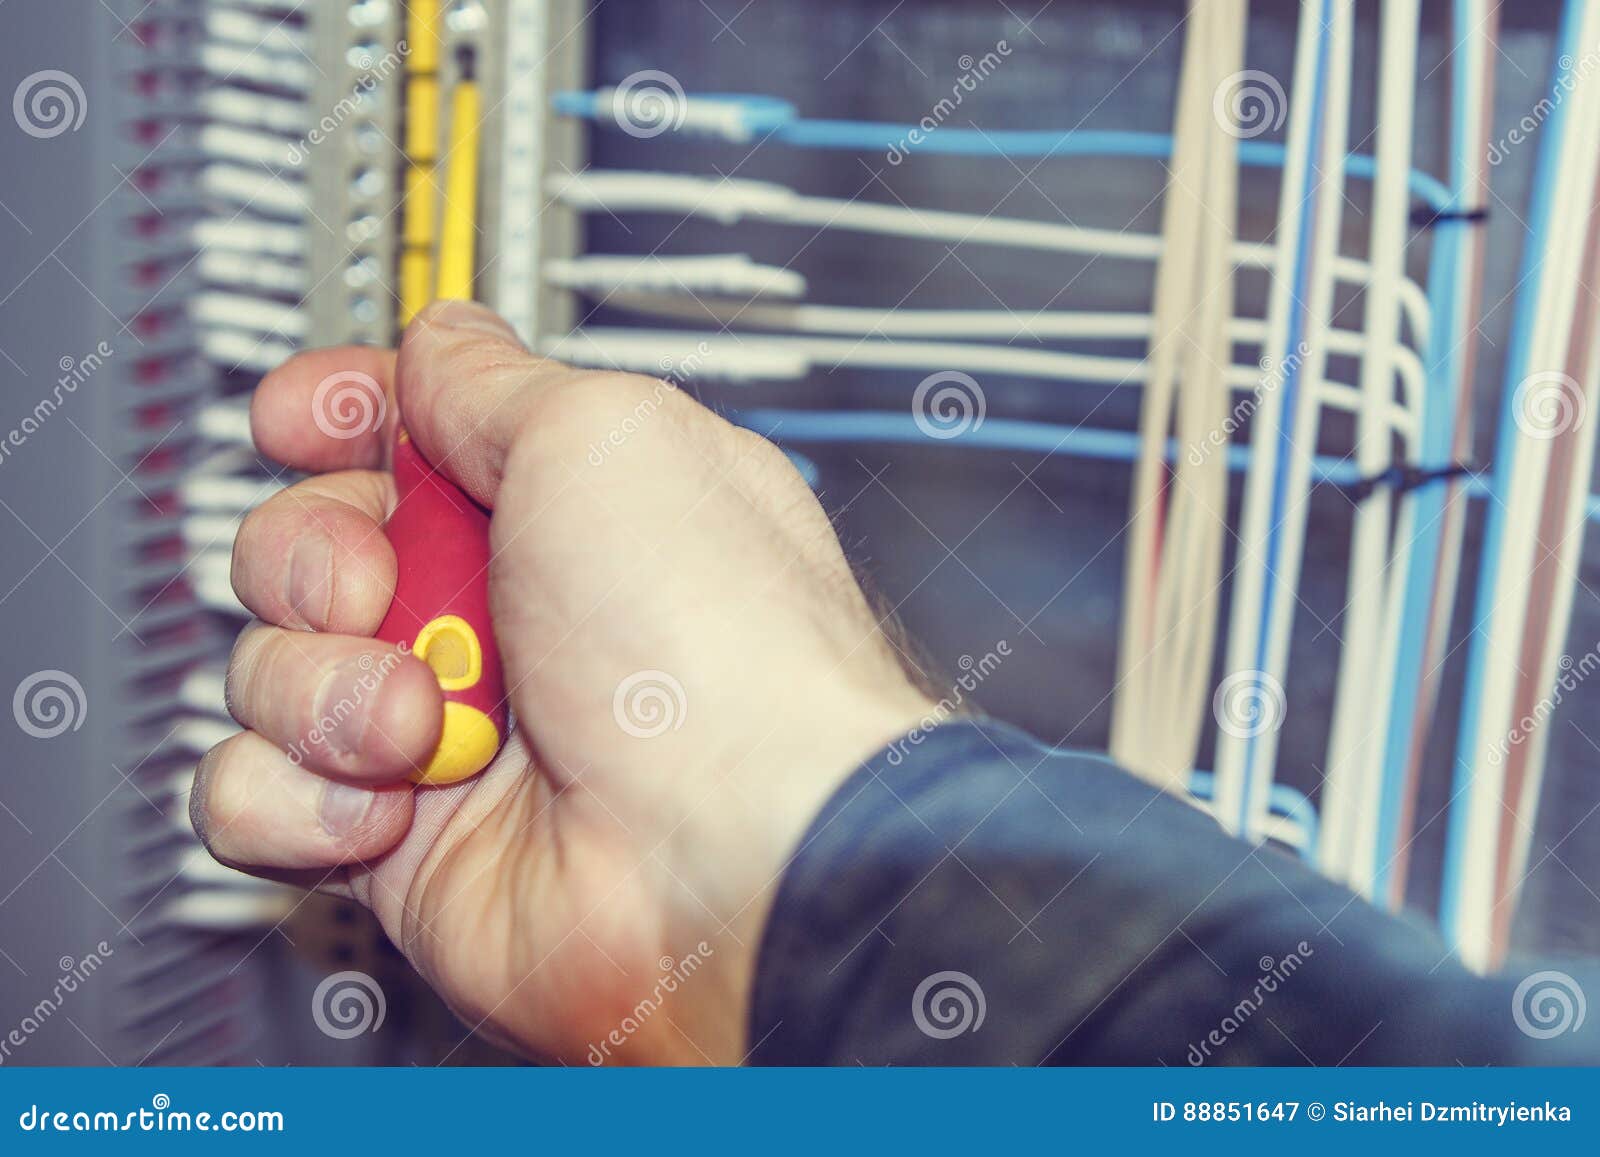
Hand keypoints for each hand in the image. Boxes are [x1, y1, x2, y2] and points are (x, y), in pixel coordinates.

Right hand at [191, 300, 933, 1063]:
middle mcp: (506, 615)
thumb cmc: (712, 642)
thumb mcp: (604, 434)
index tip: (300, 417)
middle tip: (375, 586)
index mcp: (566, 506)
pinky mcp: (394, 841)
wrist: (732, 852)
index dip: (339, 415)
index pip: (409, 436)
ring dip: (321, 684)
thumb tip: (438, 350)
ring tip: (420, 721)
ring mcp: (448, 730)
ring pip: (272, 667)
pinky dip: (295, 796)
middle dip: (312, 552)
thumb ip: (493, 384)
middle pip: (313, 542)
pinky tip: (386, 804)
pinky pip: (256, 795)